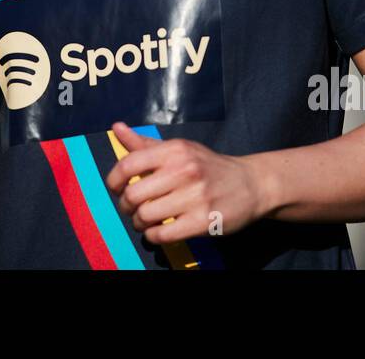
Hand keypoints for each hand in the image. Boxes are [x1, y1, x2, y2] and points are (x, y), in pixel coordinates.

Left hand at [103, 122, 262, 243]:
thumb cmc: (209, 167)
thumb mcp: (180, 149)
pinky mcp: (203, 221)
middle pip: (133, 194)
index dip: (113, 180)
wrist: (251, 184)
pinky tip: (157, 231)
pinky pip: (163, 234)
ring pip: (145, 216)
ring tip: (144, 220)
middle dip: (125, 205)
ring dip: (139, 222)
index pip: (129, 164)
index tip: (115, 188)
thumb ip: (145, 144)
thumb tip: (117, 128)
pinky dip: (153, 236)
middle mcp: (184, 170)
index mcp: (175, 150)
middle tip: (131, 208)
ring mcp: (195, 197)